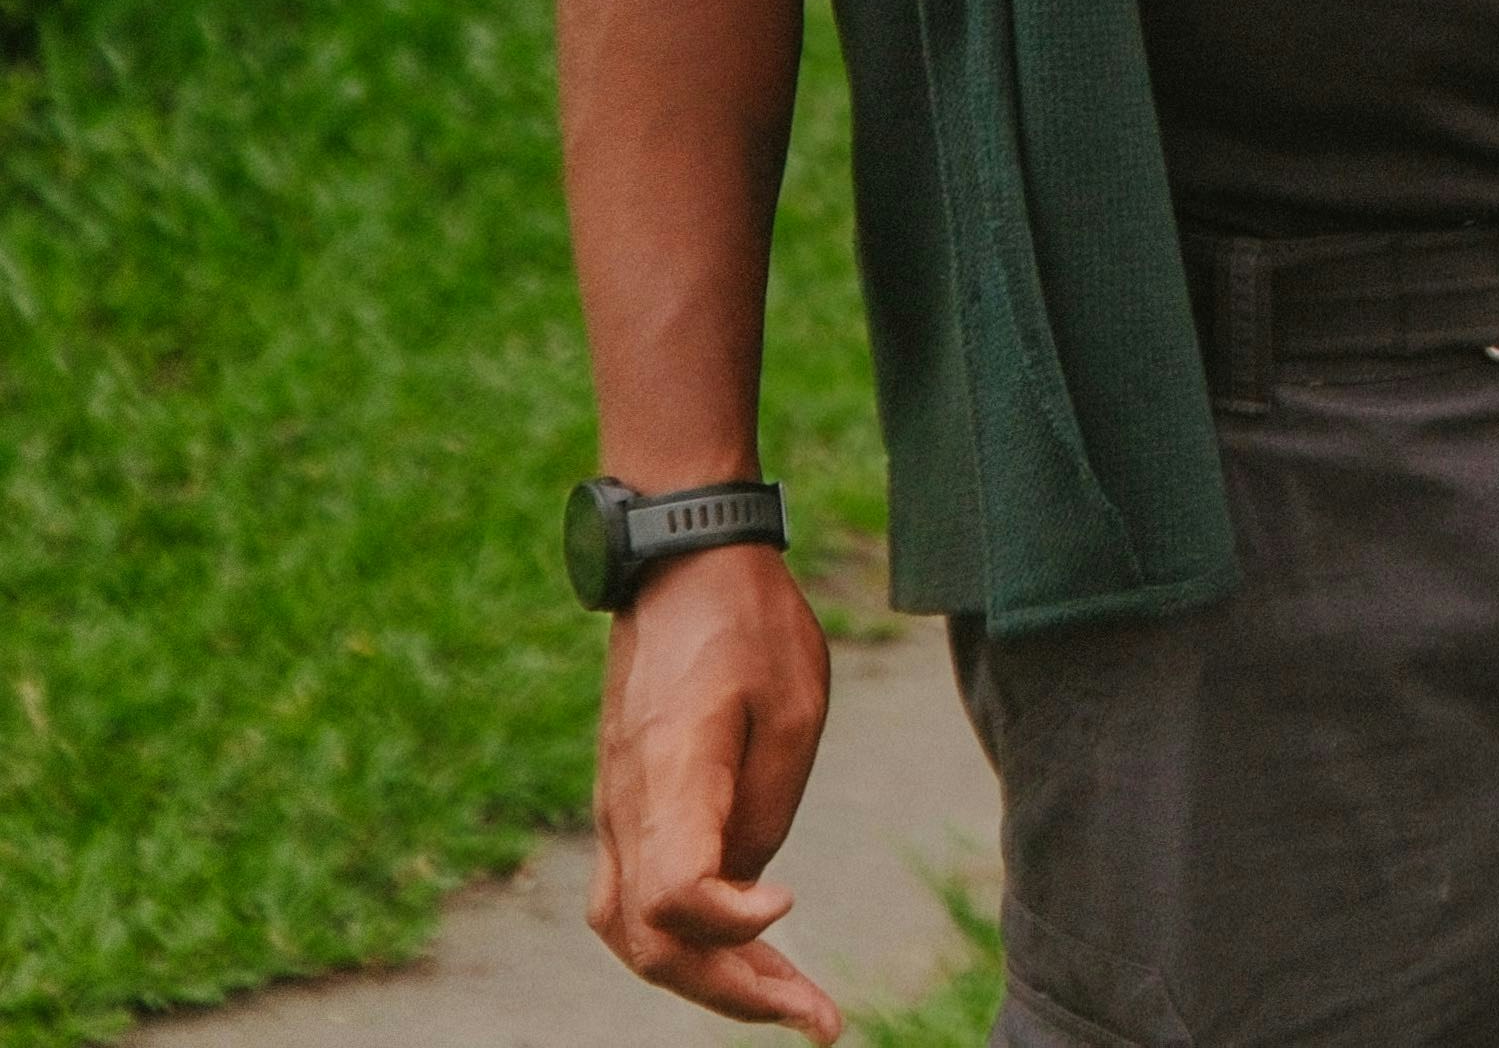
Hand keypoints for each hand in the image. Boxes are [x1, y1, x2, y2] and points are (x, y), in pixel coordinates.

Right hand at [586, 542, 841, 1035]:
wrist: (682, 563)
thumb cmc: (750, 624)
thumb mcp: (792, 703)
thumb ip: (770, 807)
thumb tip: (752, 895)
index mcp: (670, 774)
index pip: (672, 893)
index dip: (728, 924)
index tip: (790, 908)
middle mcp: (626, 807)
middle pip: (651, 941)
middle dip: (734, 991)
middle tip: (816, 1019)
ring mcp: (614, 812)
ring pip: (633, 935)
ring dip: (707, 976)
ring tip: (788, 1001)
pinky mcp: (624, 807)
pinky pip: (637, 900)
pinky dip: (686, 939)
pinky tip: (746, 947)